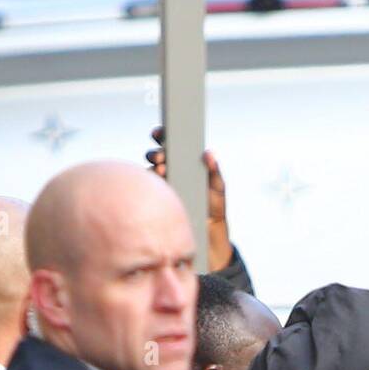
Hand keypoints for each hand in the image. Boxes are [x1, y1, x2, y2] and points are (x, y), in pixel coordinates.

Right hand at [145, 125, 232, 270]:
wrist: (209, 236)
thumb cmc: (215, 210)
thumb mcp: (219, 189)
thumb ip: (215, 171)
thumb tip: (208, 153)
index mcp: (185, 164)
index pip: (172, 145)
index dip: (163, 136)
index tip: (159, 133)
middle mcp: (172, 173)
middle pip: (157, 156)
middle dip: (156, 153)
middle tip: (161, 157)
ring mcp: (164, 188)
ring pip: (150, 172)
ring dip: (153, 167)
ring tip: (161, 169)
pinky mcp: (159, 202)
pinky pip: (149, 190)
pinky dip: (150, 183)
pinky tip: (156, 182)